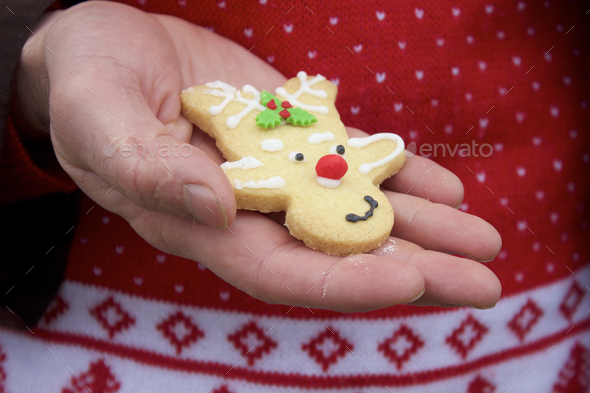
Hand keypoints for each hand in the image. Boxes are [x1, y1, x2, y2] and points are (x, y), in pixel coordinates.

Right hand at [19, 1, 500, 311]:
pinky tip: (447, 188)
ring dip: (424, 225)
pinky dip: (402, 173)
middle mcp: (251, 210)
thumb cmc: (89, 90)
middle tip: (483, 283)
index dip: (343, 280)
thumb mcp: (101, 123)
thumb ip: (149, 172)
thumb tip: (217, 208)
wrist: (110, 52)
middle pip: (338, 251)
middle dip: (412, 268)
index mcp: (202, 225)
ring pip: (360, 208)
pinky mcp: (296, 135)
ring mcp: (280, 172)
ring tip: (486, 238)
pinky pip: (356, 159)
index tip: (409, 283)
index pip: (281, 271)